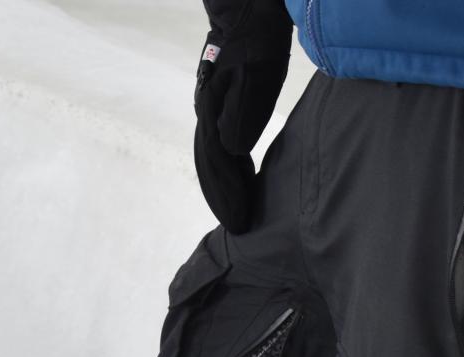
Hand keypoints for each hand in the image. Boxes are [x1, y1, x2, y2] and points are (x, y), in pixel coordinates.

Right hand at [192, 9, 292, 232]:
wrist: (249, 12)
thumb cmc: (257, 42)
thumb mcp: (256, 75)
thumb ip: (243, 113)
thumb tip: (232, 151)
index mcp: (213, 114)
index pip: (218, 165)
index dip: (228, 196)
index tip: (240, 224)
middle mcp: (206, 115)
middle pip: (211, 166)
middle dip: (223, 198)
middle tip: (238, 227)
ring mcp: (210, 110)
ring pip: (213, 157)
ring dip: (223, 185)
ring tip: (237, 210)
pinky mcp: (221, 103)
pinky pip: (221, 144)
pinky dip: (229, 166)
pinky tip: (242, 176)